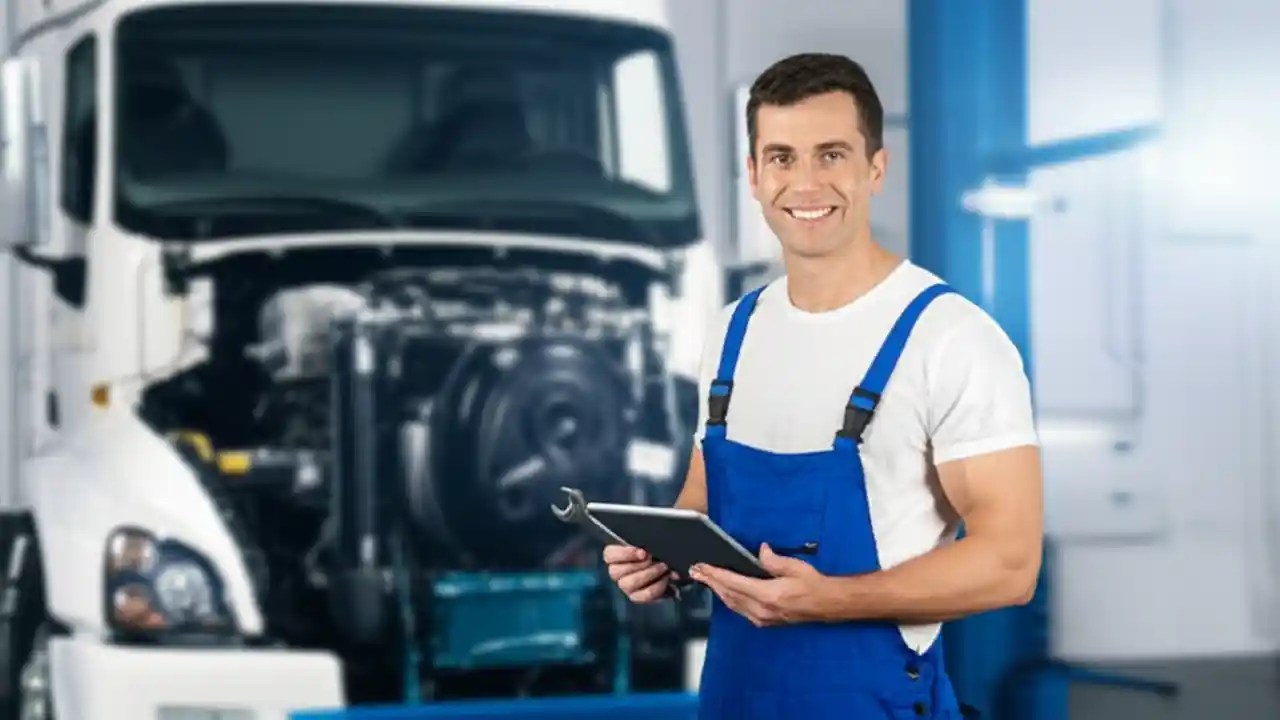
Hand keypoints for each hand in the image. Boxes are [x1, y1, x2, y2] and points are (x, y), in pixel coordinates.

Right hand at [603, 545, 675, 602]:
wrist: (665, 567)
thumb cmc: (652, 551)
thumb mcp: (646, 544)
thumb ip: (645, 544)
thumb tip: (650, 551)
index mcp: (614, 556)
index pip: (609, 555)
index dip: (625, 554)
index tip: (642, 552)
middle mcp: (616, 573)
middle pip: (617, 571)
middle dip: (640, 564)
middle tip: (654, 558)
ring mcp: (625, 587)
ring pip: (630, 583)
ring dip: (650, 574)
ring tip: (663, 567)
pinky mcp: (637, 597)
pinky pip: (645, 595)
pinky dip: (658, 586)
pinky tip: (666, 578)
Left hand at [689, 543, 823, 626]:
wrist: (826, 604)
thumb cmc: (812, 584)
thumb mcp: (794, 567)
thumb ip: (773, 560)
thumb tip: (760, 551)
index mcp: (768, 595)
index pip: (734, 583)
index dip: (715, 574)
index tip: (701, 567)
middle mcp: (761, 610)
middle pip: (728, 595)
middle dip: (710, 582)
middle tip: (695, 571)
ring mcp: (762, 618)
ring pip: (732, 604)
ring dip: (717, 591)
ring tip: (705, 579)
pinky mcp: (764, 621)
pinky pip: (740, 609)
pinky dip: (728, 599)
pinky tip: (723, 591)